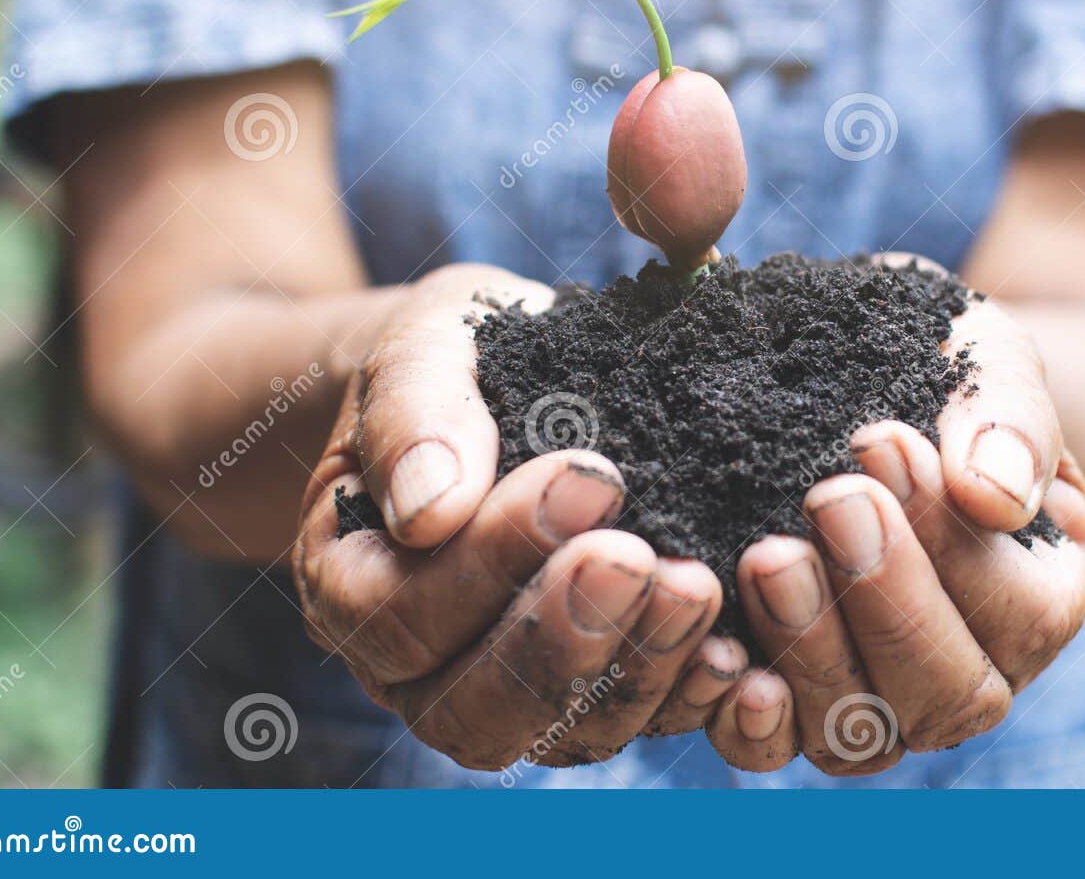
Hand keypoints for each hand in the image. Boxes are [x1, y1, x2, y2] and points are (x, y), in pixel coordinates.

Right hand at [293, 264, 742, 769]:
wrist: (510, 378)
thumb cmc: (456, 360)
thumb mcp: (424, 350)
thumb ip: (416, 416)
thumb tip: (428, 508)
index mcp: (351, 585)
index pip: (402, 615)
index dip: (494, 560)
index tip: (589, 478)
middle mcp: (416, 669)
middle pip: (474, 707)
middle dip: (564, 634)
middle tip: (641, 560)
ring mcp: (505, 693)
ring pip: (559, 733)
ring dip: (635, 669)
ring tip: (696, 588)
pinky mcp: (588, 697)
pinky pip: (631, 727)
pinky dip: (684, 699)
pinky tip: (733, 653)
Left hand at [706, 257, 1084, 774]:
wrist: (845, 377)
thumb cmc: (934, 371)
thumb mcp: (985, 362)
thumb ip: (1009, 419)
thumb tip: (996, 496)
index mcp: (1042, 595)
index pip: (1021, 614)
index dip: (951, 543)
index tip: (877, 443)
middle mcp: (972, 671)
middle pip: (948, 693)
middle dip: (886, 598)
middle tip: (828, 501)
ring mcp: (880, 701)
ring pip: (860, 733)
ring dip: (812, 648)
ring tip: (768, 556)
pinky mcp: (792, 705)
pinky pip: (775, 749)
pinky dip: (748, 719)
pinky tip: (722, 658)